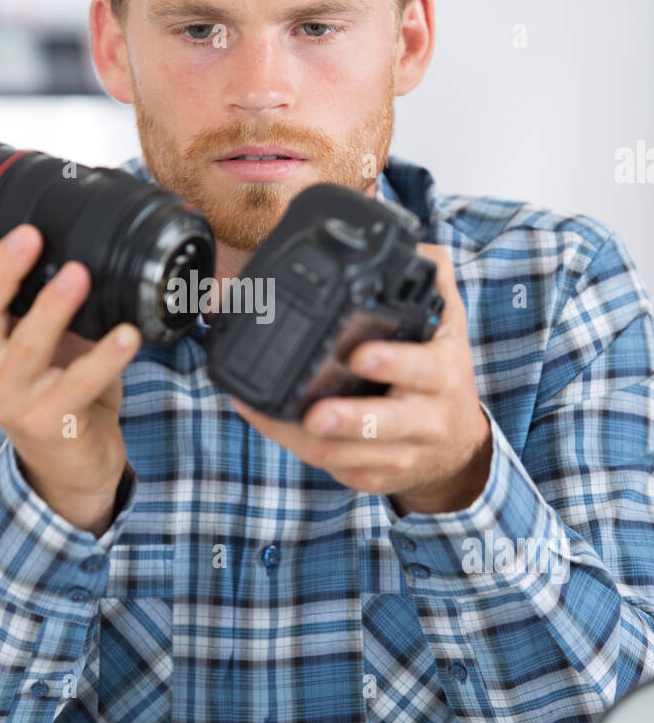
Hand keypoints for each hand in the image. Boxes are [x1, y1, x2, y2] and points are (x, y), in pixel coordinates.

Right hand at [0, 221, 141, 535]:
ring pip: (26, 346)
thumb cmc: (62, 389)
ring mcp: (14, 401)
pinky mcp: (50, 424)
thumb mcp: (41, 340)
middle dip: (0, 271)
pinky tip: (128, 335)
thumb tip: (73, 233)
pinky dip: (106, 357)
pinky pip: (79, 384)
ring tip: (80, 274)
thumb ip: (40, 299)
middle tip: (31, 235)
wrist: (77, 464)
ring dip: (53, 306)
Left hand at [229, 244, 492, 515]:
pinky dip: (294, 445)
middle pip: (386, 424)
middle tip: (316, 413)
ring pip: (351, 453)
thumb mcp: (449, 325)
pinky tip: (265, 420)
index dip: (392, 363)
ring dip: (307, 438)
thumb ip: (435, 279)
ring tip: (272, 415)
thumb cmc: (441, 377)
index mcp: (442, 375)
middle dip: (349, 419)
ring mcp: (400, 454)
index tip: (360, 355)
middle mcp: (425, 418)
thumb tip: (416, 245)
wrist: (457, 449)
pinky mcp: (373, 476)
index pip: (422, 369)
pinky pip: (332, 467)